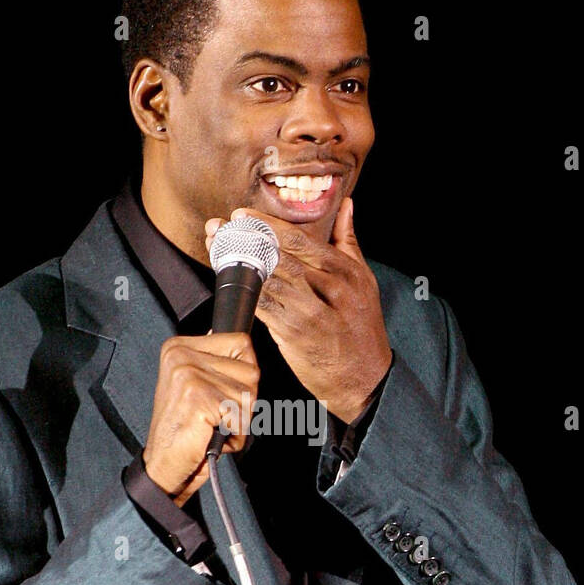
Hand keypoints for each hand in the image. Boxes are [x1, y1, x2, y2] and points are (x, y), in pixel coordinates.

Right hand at [142, 332, 259, 505]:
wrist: (163, 464)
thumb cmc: (184, 430)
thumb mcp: (197, 385)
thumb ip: (218, 363)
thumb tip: (244, 345)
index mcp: (179, 347)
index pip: (241, 343)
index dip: (244, 375)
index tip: (223, 392)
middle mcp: (182, 355)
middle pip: (251, 371)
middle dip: (243, 401)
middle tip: (216, 415)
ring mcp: (189, 374)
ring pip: (249, 395)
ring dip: (238, 419)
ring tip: (212, 425)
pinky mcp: (198, 397)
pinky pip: (241, 415)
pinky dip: (234, 434)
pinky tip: (210, 434)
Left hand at [205, 197, 391, 423]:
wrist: (365, 379)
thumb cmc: (361, 330)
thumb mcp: (364, 280)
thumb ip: (349, 241)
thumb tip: (346, 205)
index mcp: (346, 271)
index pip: (301, 239)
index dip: (267, 225)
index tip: (242, 215)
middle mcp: (332, 288)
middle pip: (281, 255)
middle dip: (246, 239)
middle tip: (221, 228)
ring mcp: (314, 312)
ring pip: (270, 279)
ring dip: (240, 263)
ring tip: (218, 251)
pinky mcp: (298, 335)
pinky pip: (265, 308)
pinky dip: (247, 294)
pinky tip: (231, 283)